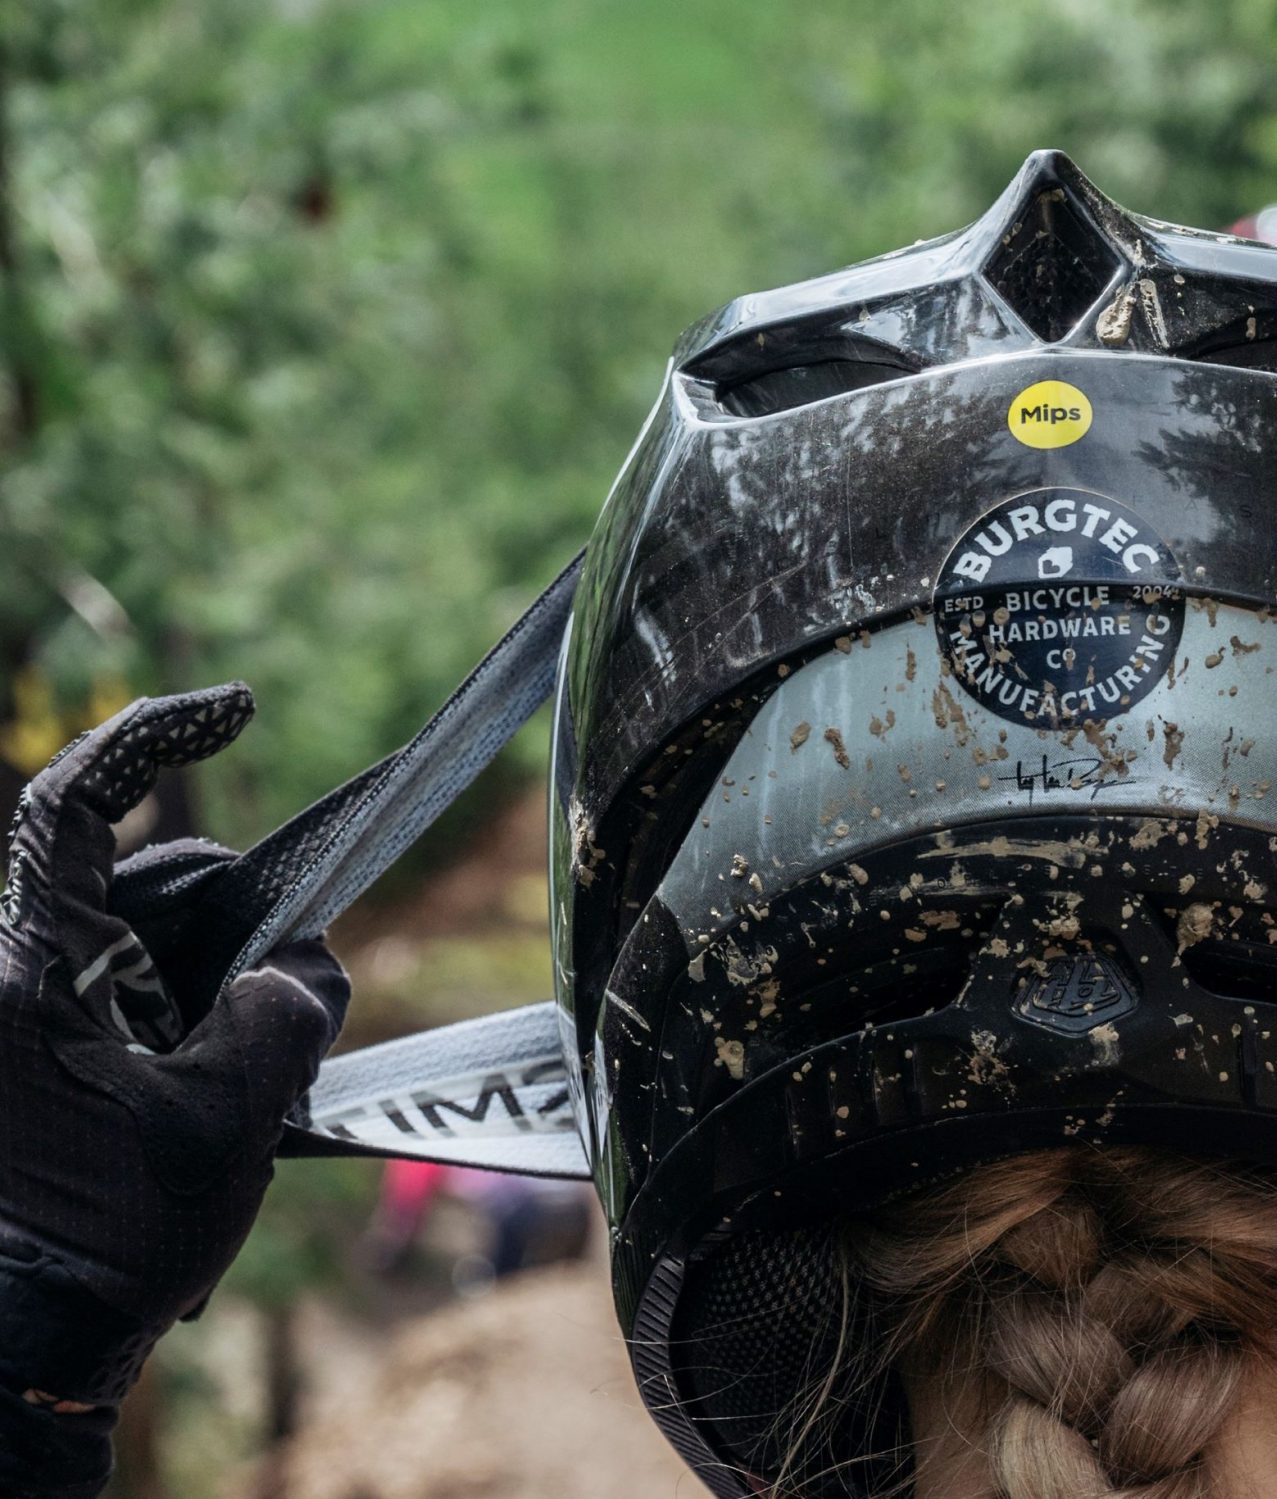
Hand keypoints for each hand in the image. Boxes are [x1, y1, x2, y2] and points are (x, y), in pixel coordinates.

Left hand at [0, 686, 347, 1410]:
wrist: (19, 1351)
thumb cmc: (106, 1234)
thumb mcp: (228, 1119)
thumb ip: (282, 1011)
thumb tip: (296, 968)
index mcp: (27, 967)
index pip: (72, 802)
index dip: (154, 735)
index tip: (238, 709)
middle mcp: (8, 975)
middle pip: (133, 882)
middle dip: (224, 921)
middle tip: (286, 993)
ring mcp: (15, 1018)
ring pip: (131, 944)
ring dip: (204, 985)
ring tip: (240, 1080)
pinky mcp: (28, 1060)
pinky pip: (114, 999)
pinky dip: (175, 1023)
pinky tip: (206, 1092)